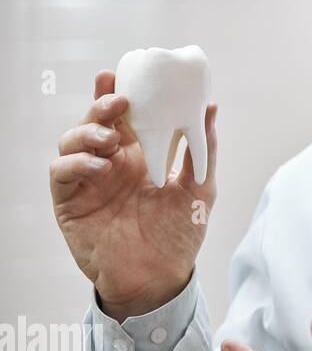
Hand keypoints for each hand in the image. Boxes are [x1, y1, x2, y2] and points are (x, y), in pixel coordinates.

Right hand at [50, 71, 217, 319]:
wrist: (159, 278)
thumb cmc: (178, 235)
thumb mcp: (199, 189)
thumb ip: (203, 150)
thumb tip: (211, 108)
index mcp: (139, 155)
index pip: (125, 117)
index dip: (118, 93)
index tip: (120, 72)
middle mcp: (110, 163)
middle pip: (95, 121)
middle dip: (102, 104)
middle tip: (118, 99)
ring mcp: (88, 181)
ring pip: (72, 141)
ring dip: (88, 131)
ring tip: (111, 138)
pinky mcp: (70, 202)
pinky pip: (61, 172)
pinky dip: (77, 163)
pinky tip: (101, 166)